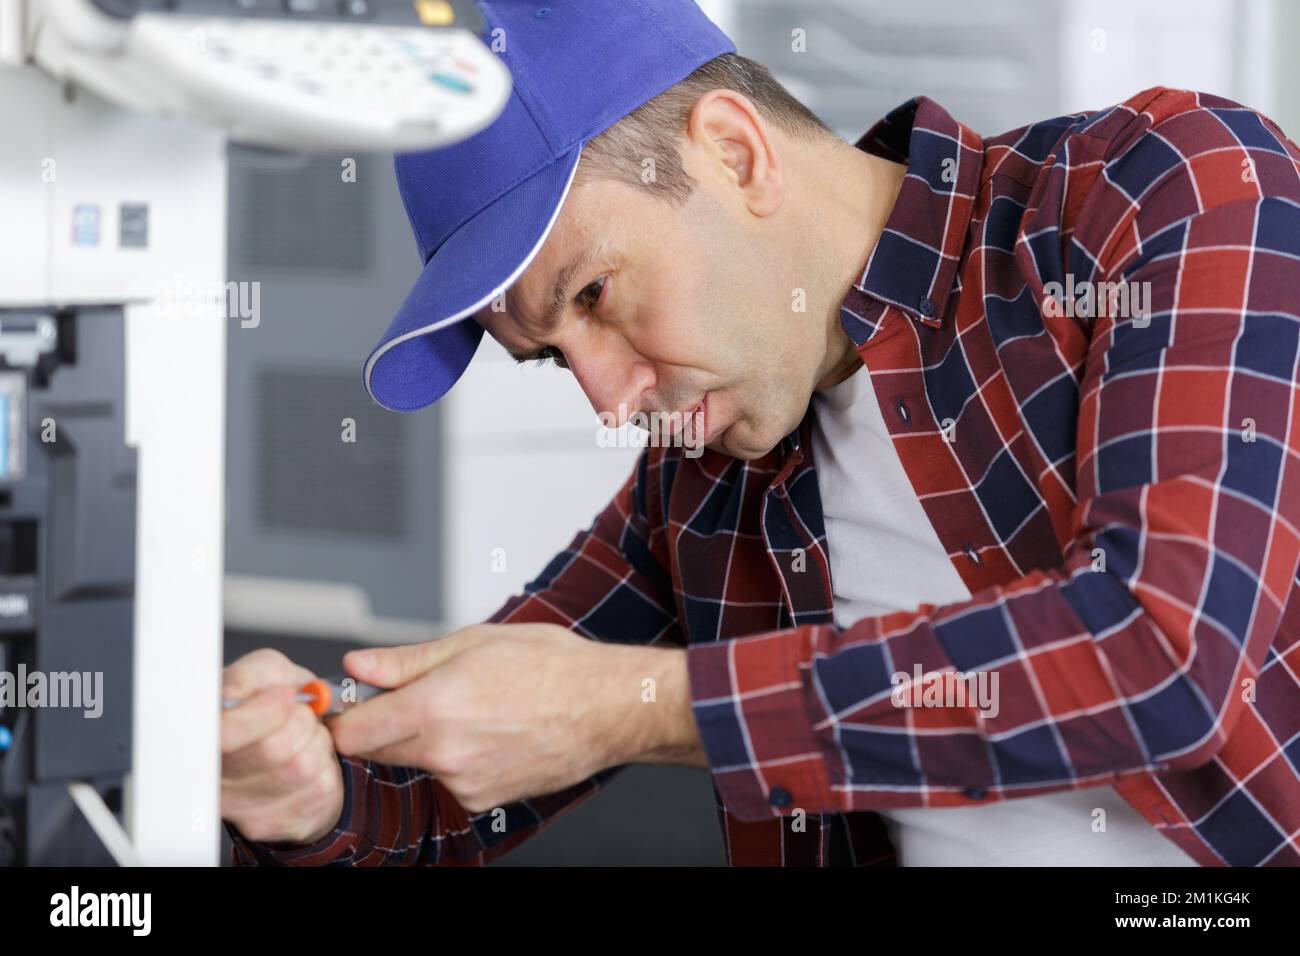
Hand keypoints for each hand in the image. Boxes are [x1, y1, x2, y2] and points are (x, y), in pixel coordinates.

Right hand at [220, 649, 344, 844]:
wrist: (290, 749)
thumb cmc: (270, 708)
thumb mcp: (267, 673)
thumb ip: (259, 674)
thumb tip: (263, 693)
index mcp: (202, 731)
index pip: (223, 733)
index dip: (263, 713)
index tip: (286, 696)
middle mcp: (209, 775)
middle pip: (273, 749)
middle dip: (300, 721)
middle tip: (297, 714)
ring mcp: (236, 806)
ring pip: (301, 767)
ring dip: (316, 742)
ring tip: (301, 737)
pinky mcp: (269, 823)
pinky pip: (319, 787)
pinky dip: (326, 765)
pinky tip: (306, 759)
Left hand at [327, 624, 704, 812]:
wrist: (606, 707)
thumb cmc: (550, 667)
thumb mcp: (473, 643)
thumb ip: (405, 662)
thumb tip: (356, 667)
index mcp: (431, 707)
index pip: (351, 733)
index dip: (344, 717)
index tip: (350, 703)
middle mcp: (442, 753)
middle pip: (377, 750)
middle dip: (385, 725)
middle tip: (422, 695)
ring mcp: (463, 782)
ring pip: (417, 763)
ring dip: (427, 741)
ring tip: (474, 708)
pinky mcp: (482, 800)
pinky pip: (450, 778)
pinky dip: (459, 759)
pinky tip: (493, 733)